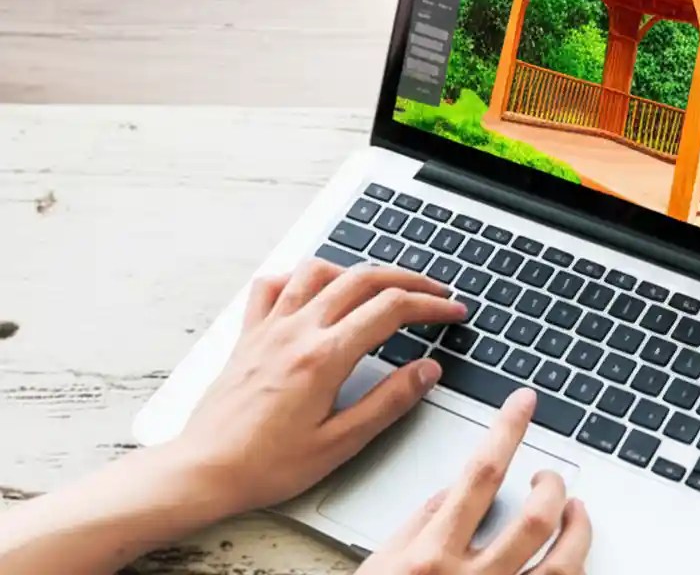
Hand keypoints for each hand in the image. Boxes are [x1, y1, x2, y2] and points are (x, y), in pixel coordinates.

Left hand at [172, 258, 466, 514]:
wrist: (204, 471)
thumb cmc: (266, 465)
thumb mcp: (341, 444)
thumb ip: (388, 401)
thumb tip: (427, 370)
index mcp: (324, 357)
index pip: (391, 309)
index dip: (431, 306)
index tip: (453, 311)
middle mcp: (297, 332)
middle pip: (363, 278)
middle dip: (408, 279)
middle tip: (435, 292)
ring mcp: (270, 328)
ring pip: (319, 270)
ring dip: (358, 270)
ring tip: (381, 287)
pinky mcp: (249, 335)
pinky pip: (273, 285)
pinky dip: (299, 277)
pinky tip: (314, 290)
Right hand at [356, 389, 591, 574]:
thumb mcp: (377, 568)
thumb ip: (417, 525)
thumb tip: (451, 490)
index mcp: (431, 558)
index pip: (480, 475)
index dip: (507, 430)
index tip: (524, 403)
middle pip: (537, 521)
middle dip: (554, 488)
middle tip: (553, 476)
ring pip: (564, 567)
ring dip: (579, 532)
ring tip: (577, 513)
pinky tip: (571, 562)